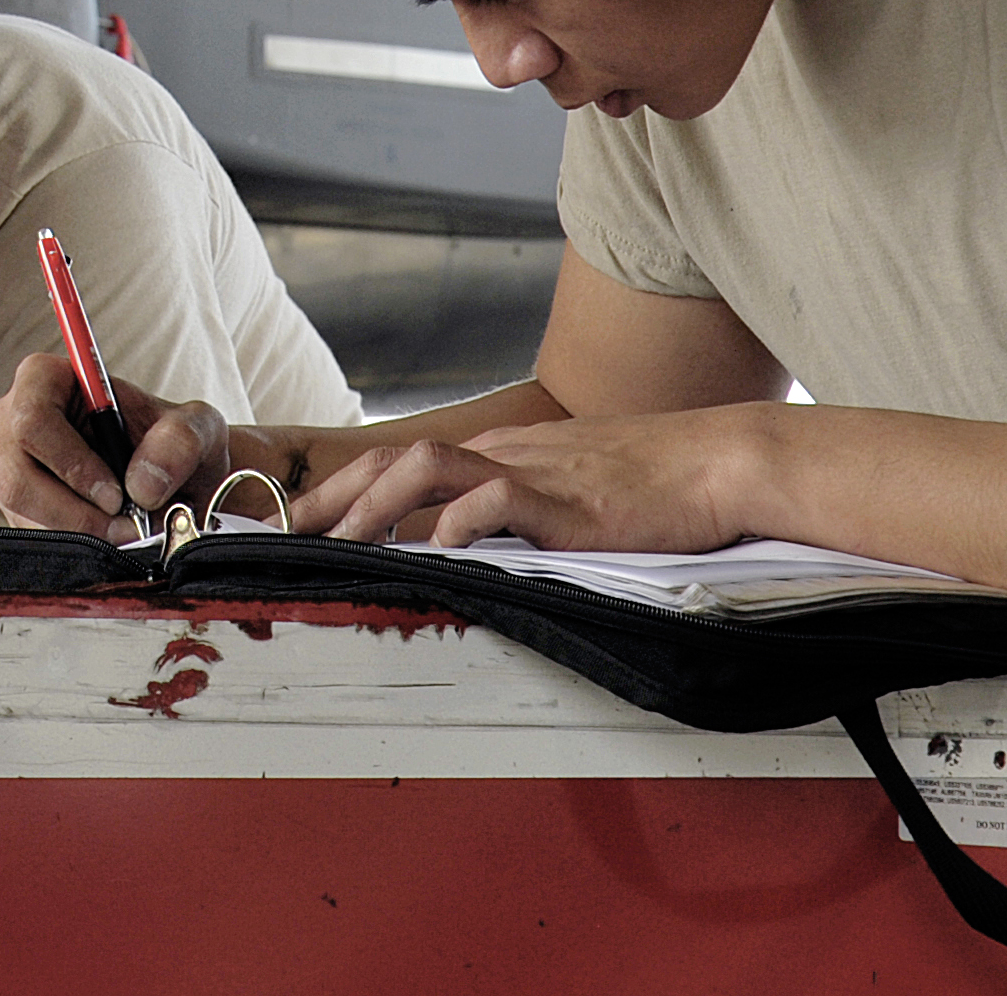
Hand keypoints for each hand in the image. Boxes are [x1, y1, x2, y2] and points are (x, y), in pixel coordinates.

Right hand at [0, 352, 227, 539]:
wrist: (173, 481)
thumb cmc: (175, 442)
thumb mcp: (197, 429)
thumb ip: (179, 442)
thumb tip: (141, 485)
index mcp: (44, 379)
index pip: (31, 420)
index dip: (70, 464)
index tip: (116, 495)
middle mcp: (12, 419)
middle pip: (17, 478)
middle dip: (75, 514)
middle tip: (125, 529)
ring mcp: (8, 465)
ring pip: (23, 514)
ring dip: (79, 534)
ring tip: (125, 532)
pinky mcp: (15, 506)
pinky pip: (31, 536)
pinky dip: (74, 546)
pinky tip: (106, 536)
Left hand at [287, 412, 756, 554]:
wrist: (718, 461)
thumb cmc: (653, 485)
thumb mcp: (567, 495)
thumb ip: (514, 517)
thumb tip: (460, 552)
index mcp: (499, 456)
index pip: (401, 462)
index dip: (344, 491)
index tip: (300, 528)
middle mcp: (502, 455)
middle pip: (393, 459)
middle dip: (333, 498)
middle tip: (288, 538)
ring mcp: (532, 471)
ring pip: (426, 466)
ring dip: (376, 507)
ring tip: (342, 546)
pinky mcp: (567, 498)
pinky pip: (498, 499)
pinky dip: (459, 521)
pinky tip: (437, 548)